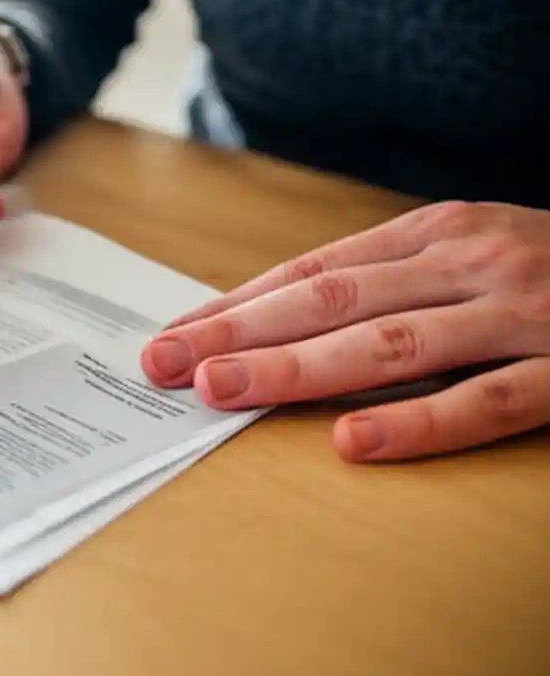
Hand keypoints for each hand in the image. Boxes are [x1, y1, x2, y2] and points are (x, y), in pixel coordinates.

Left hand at [141, 201, 549, 462]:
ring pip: (392, 345)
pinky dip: (417, 425)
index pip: (312, 270)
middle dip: (238, 333)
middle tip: (162, 365)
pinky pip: (486, 402)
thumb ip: (389, 279)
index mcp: (439, 232)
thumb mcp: (469, 252)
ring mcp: (524, 316)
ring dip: (299, 370)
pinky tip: (353, 442)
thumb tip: (277, 317)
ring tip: (224, 391)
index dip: (236, 304)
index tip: (172, 335)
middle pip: (331, 301)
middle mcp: (471, 262)